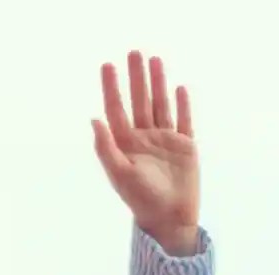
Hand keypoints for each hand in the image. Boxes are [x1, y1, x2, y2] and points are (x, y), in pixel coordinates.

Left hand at [93, 51, 199, 255]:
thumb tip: (94, 119)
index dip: (111, 87)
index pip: (116, 109)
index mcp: (126, 143)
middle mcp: (144, 138)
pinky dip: (182, 105)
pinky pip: (183, 121)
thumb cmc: (141, 200)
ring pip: (161, 105)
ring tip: (155, 60)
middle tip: (134, 52)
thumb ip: (106, 147)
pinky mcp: (185, 147)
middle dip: (136, 77)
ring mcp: (165, 141)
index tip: (108, 65)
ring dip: (158, 83)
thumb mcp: (120, 174)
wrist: (170, 219)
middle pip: (140, 100)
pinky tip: (179, 88)